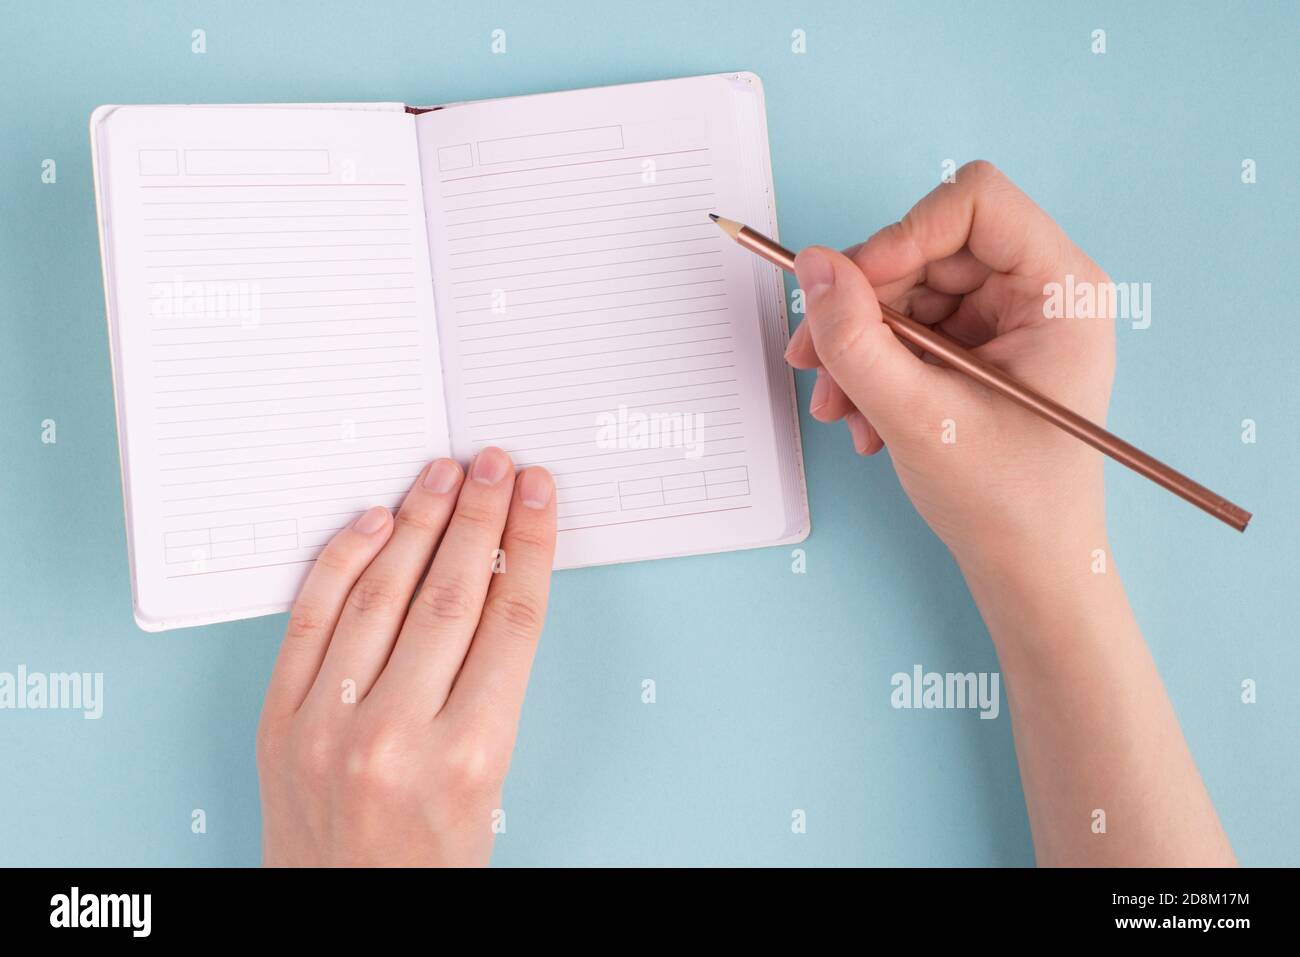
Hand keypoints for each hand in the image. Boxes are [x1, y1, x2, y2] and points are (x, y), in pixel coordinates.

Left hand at [256, 447, 555, 866]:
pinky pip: (310, 621)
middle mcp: (397, 736)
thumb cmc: (428, 864)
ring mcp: (329, 726)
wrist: (346, 921)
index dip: (529, 544)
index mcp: (469, 756)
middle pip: (452, 593)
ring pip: (382, 594)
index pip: (511, 618)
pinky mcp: (280, 722)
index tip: (538, 497)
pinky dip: (340, 563)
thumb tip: (496, 584)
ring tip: (441, 477)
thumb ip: (491, 687)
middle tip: (495, 465)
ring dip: (417, 522)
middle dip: (480, 516)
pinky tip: (372, 524)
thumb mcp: (490, 782)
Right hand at [786, 161, 1114, 574]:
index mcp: (1061, 291)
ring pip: (907, 291)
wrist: (1027, 567)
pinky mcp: (978, 348)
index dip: (902, 234)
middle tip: (812, 358)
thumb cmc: (1006, 502)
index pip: (976, 202)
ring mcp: (1007, 320)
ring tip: (838, 407)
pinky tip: (862, 418)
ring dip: (858, 346)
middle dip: (863, 305)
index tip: (851, 288)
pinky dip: (873, 368)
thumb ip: (856, 340)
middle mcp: (1038, 291)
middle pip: (928, 247)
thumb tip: (812, 267)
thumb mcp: (918, 417)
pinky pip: (908, 329)